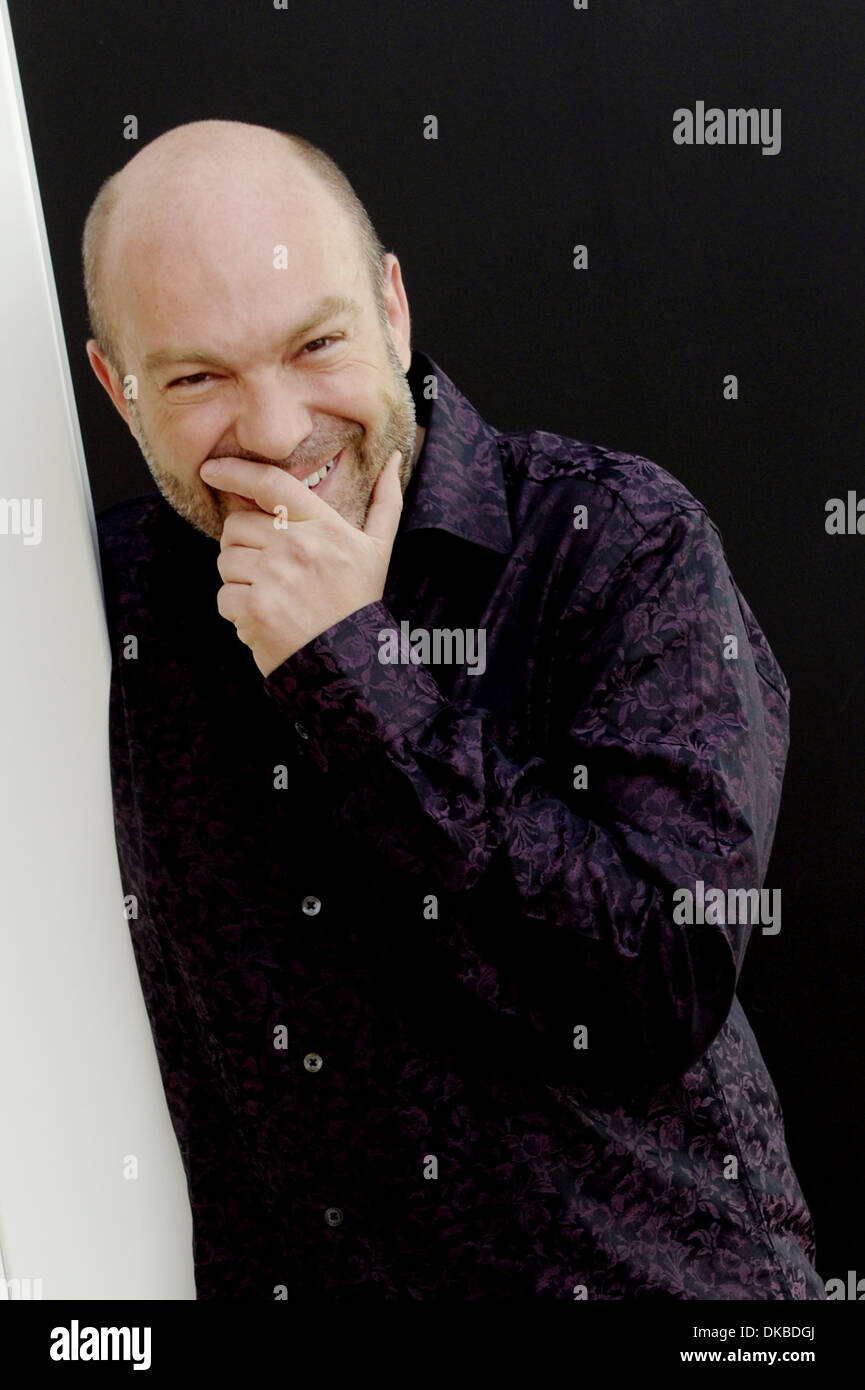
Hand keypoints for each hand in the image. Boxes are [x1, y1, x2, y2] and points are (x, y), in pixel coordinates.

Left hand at [202, 449, 402, 675]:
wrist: (351, 663)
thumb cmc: (358, 602)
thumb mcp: (378, 548)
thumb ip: (386, 500)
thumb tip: (395, 457)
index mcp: (326, 526)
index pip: (271, 485)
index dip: (236, 472)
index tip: (211, 470)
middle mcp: (299, 547)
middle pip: (236, 525)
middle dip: (241, 544)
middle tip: (266, 567)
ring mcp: (275, 578)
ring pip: (225, 560)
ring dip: (238, 578)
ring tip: (270, 594)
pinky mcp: (256, 609)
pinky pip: (223, 596)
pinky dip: (236, 609)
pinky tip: (263, 617)